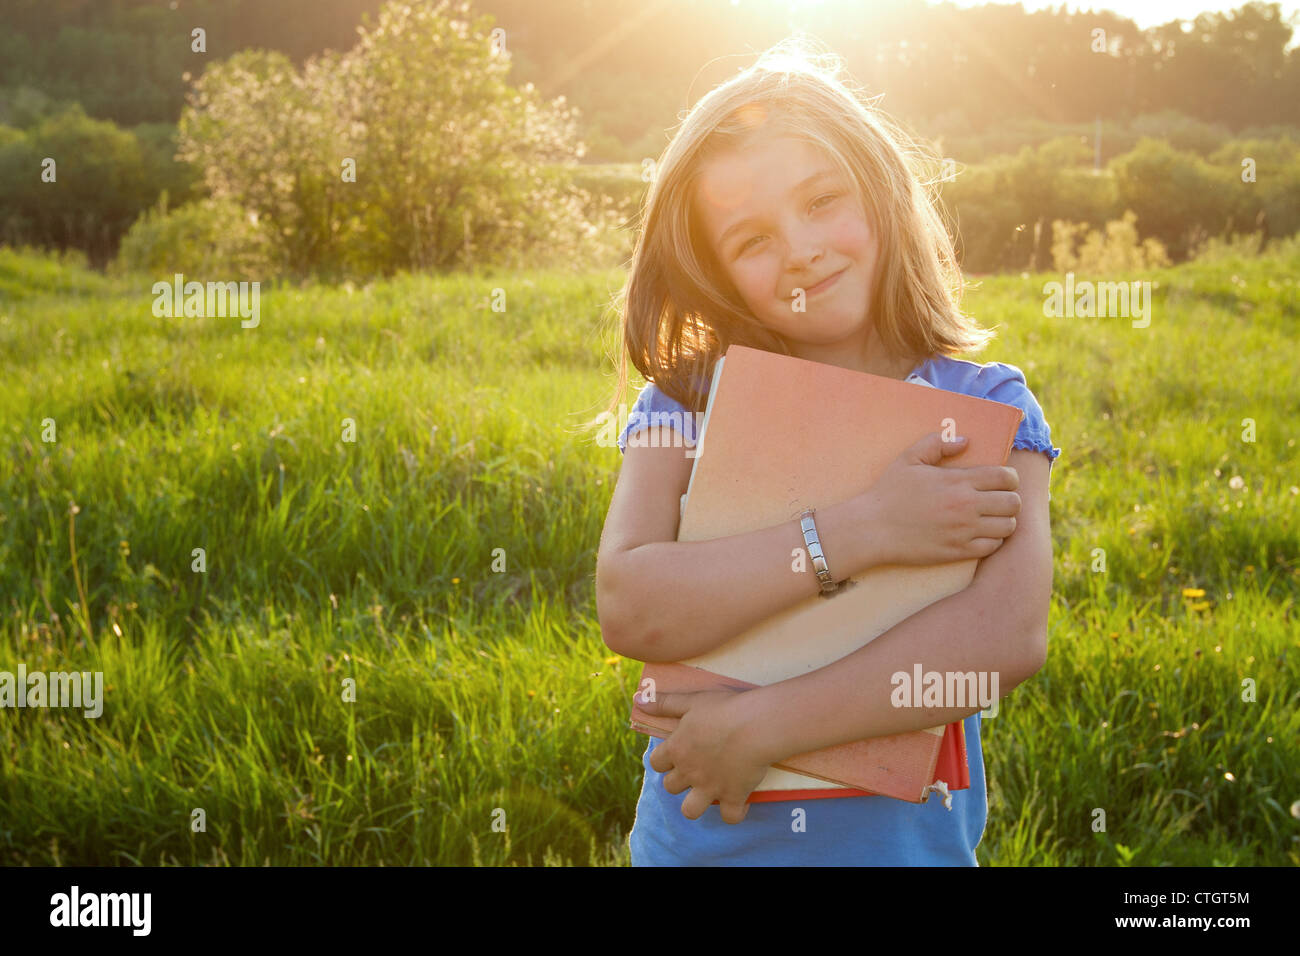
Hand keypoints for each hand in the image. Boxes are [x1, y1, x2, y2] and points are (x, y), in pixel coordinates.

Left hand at [638, 686, 770, 823]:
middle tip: (697, 768)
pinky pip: (730, 817)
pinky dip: (734, 811)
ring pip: (690, 811)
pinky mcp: (733, 797)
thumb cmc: (723, 709)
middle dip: (680, 780)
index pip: (656, 763)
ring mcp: (710, 788)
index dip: (665, 759)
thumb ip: (664, 703)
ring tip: (709, 791)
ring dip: (697, 804)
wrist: (755, 725)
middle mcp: (689, 772)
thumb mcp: (691, 701)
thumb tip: (638, 700)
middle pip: (671, 787)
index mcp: (676, 749)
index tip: (677, 753)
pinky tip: (741, 800)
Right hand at [860, 432, 1020, 565]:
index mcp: (958, 481)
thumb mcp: (909, 459)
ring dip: (1004, 520)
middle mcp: (966, 506)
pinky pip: (993, 547)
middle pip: (1013, 503)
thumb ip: (937, 444)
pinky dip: (992, 540)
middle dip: (1009, 499)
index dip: (1010, 477)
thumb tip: (964, 441)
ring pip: (1008, 526)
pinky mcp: (958, 551)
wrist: (872, 528)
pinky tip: (980, 534)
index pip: (1006, 477)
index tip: (1001, 480)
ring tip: (992, 518)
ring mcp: (963, 531)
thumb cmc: (889, 492)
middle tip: (997, 500)